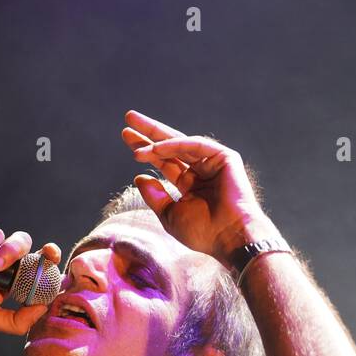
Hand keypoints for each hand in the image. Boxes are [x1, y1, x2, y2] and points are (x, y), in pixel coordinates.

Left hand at [121, 109, 276, 267]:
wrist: (229, 236)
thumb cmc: (202, 232)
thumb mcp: (169, 214)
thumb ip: (155, 196)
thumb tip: (138, 177)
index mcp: (190, 185)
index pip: (165, 162)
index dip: (146, 150)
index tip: (127, 137)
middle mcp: (201, 171)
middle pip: (171, 147)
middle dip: (149, 133)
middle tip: (128, 118)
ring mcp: (213, 163)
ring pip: (181, 143)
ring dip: (156, 137)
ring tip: (132, 135)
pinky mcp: (224, 157)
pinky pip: (196, 145)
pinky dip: (175, 145)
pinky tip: (155, 148)